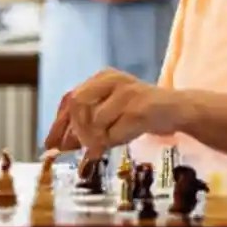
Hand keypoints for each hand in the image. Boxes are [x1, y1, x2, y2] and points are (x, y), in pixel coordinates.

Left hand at [42, 68, 188, 158]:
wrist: (176, 109)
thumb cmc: (139, 113)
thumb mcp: (109, 115)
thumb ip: (86, 125)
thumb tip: (59, 146)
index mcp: (102, 77)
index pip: (70, 98)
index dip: (58, 123)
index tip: (50, 145)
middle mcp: (112, 79)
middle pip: (77, 104)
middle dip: (77, 131)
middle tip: (81, 149)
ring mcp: (126, 92)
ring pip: (96, 121)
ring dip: (99, 138)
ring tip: (111, 140)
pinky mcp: (139, 108)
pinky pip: (114, 132)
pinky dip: (115, 140)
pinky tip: (126, 136)